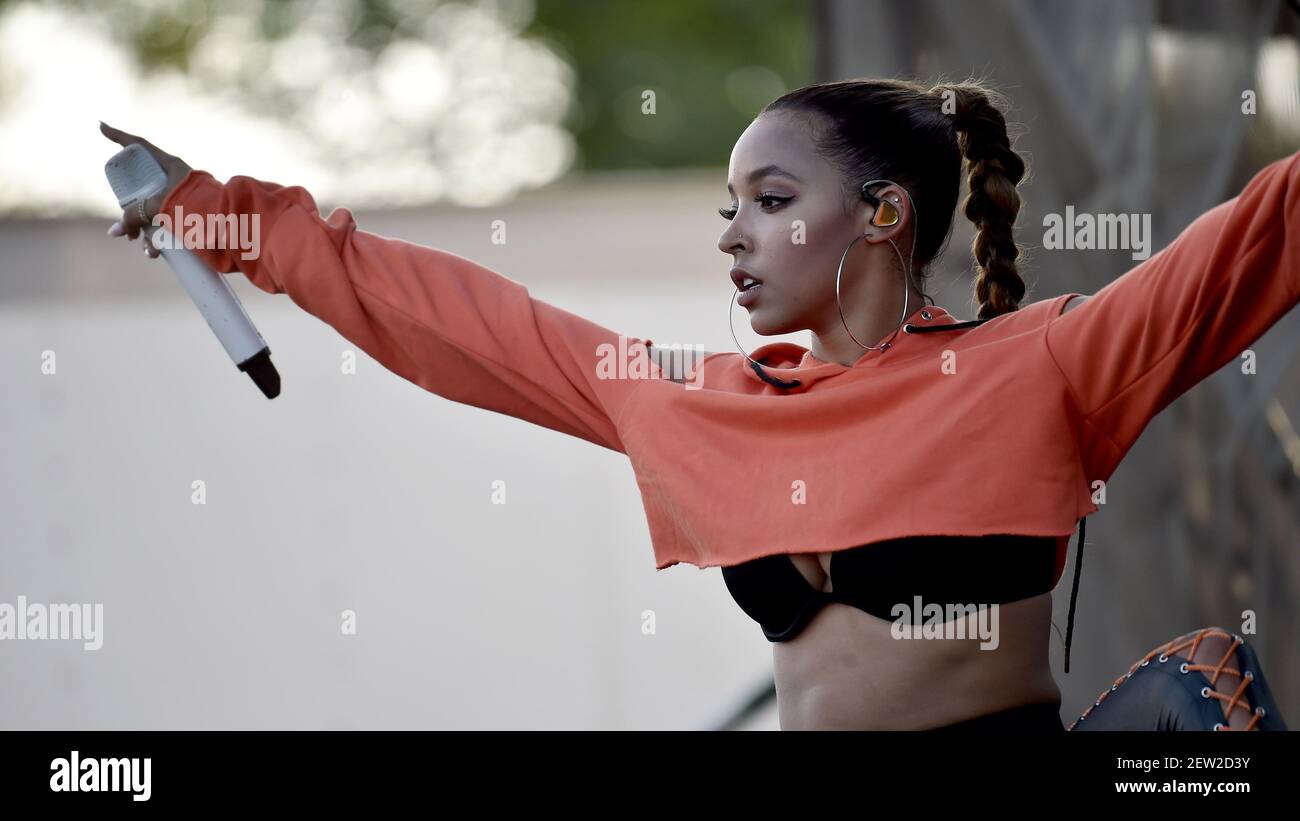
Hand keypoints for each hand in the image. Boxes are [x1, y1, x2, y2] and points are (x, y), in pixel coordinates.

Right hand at [99, 122, 192, 258]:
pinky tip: (154, 253)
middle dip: (131, 213)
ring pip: (153, 212)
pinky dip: (158, 240)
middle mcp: (175, 180)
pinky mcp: (189, 217)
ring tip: (147, 248)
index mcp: (172, 166)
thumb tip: (115, 232)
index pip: (139, 145)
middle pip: (142, 187)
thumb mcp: (160, 207)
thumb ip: (135, 217)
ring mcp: (181, 198)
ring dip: (145, 233)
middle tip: (127, 231)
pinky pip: (167, 226)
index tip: (101, 127)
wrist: (233, 225)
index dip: (119, 136)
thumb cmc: (199, 207)